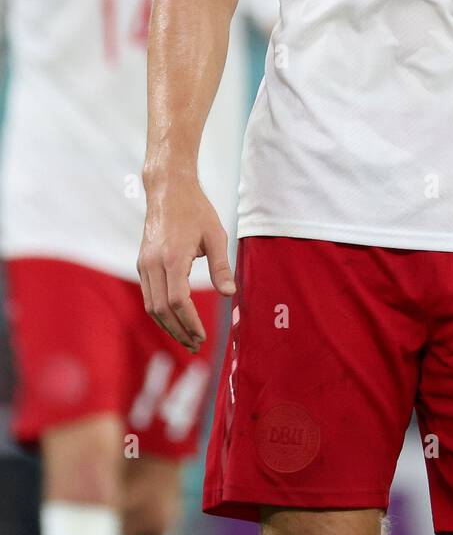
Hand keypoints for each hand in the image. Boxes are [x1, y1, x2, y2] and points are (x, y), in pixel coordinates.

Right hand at [138, 170, 234, 351]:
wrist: (168, 189)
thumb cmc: (196, 210)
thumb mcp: (215, 235)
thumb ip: (221, 267)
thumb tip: (229, 294)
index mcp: (173, 257)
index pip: (179, 301)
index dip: (190, 322)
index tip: (203, 336)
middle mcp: (153, 264)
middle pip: (162, 310)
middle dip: (179, 331)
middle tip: (196, 345)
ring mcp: (144, 264)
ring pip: (151, 306)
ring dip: (168, 325)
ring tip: (186, 338)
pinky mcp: (142, 263)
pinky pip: (149, 295)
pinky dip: (161, 312)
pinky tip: (175, 319)